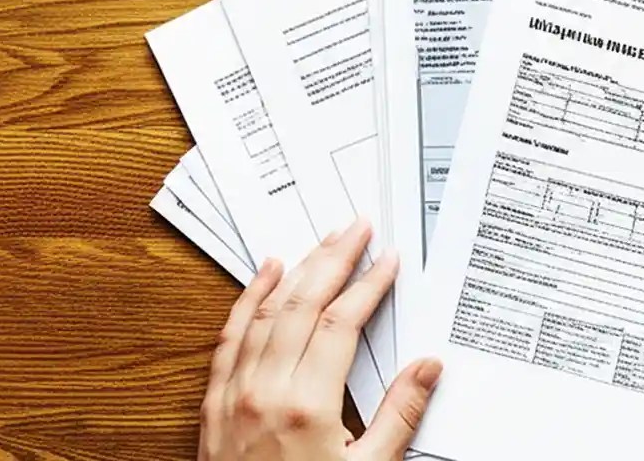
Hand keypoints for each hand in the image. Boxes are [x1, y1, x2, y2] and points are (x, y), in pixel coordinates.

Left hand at [200, 218, 441, 460]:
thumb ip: (400, 414)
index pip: (343, 322)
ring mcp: (234, 395)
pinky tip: (266, 274)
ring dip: (297, 269)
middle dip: (334, 259)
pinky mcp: (215, 405)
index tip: (388, 260)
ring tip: (322, 240)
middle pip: (304, 303)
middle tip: (357, 228)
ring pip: (267, 312)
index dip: (369, 285)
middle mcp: (265, 391)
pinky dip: (248, 299)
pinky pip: (230, 337)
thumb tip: (429, 367)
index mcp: (308, 405)